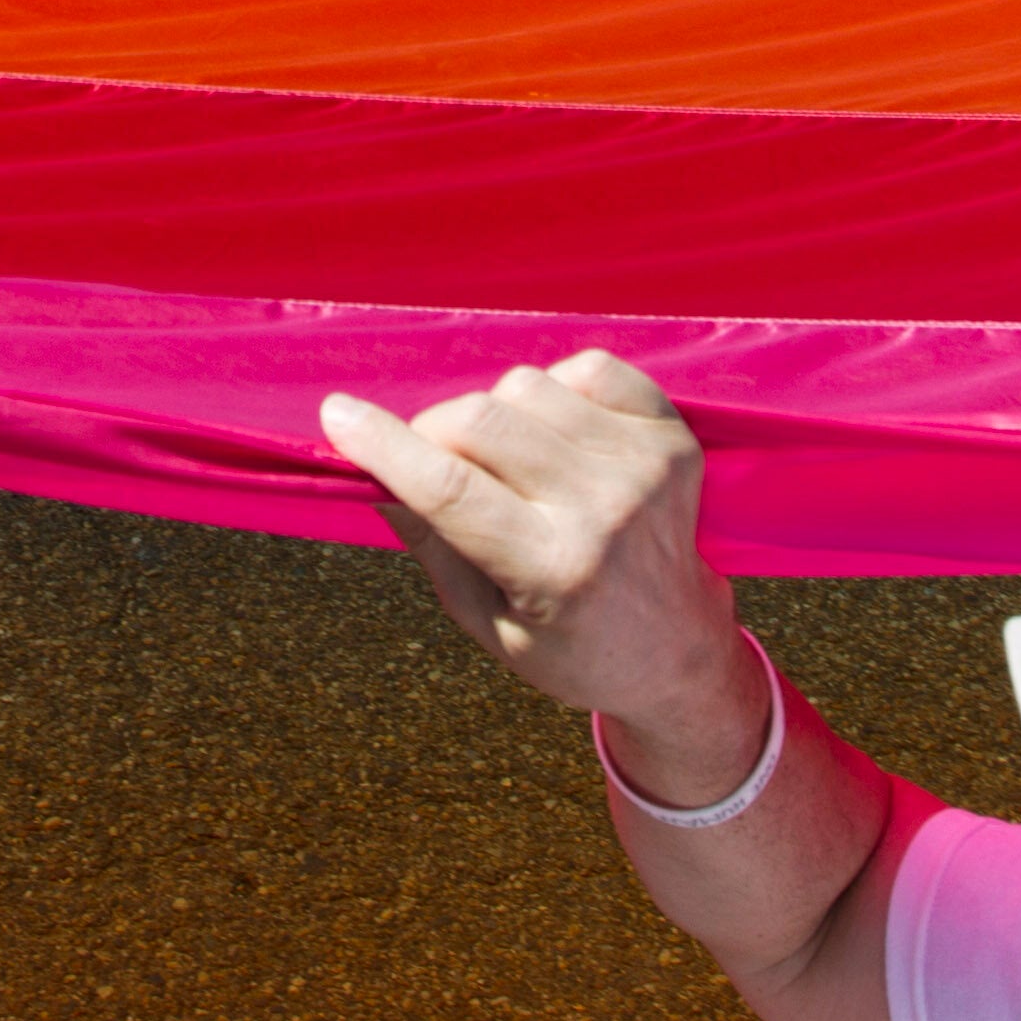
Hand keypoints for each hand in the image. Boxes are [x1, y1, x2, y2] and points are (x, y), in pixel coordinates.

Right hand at [319, 352, 743, 733]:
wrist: (682, 652)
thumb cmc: (574, 647)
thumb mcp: (489, 625)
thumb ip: (434, 546)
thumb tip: (377, 474)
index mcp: (555, 571)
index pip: (450, 488)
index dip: (384, 445)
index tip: (337, 414)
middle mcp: (606, 510)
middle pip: (480, 423)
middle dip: (432, 432)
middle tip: (431, 463)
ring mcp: (645, 466)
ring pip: (526, 387)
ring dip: (496, 416)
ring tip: (510, 466)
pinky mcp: (672, 436)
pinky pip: (588, 368)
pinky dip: (556, 391)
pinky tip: (558, 438)